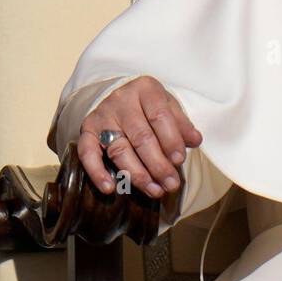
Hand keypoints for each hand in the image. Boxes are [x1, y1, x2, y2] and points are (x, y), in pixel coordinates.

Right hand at [77, 76, 202, 197]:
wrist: (116, 93)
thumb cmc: (148, 105)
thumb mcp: (168, 105)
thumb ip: (181, 123)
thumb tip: (195, 141)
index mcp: (146, 89)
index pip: (160, 116)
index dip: (171, 140)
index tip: (179, 161)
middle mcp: (121, 101)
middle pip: (141, 137)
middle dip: (158, 165)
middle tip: (171, 184)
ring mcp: (102, 116)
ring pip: (119, 150)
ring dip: (137, 174)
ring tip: (154, 190)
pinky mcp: (87, 130)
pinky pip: (87, 153)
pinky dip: (97, 172)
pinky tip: (110, 189)